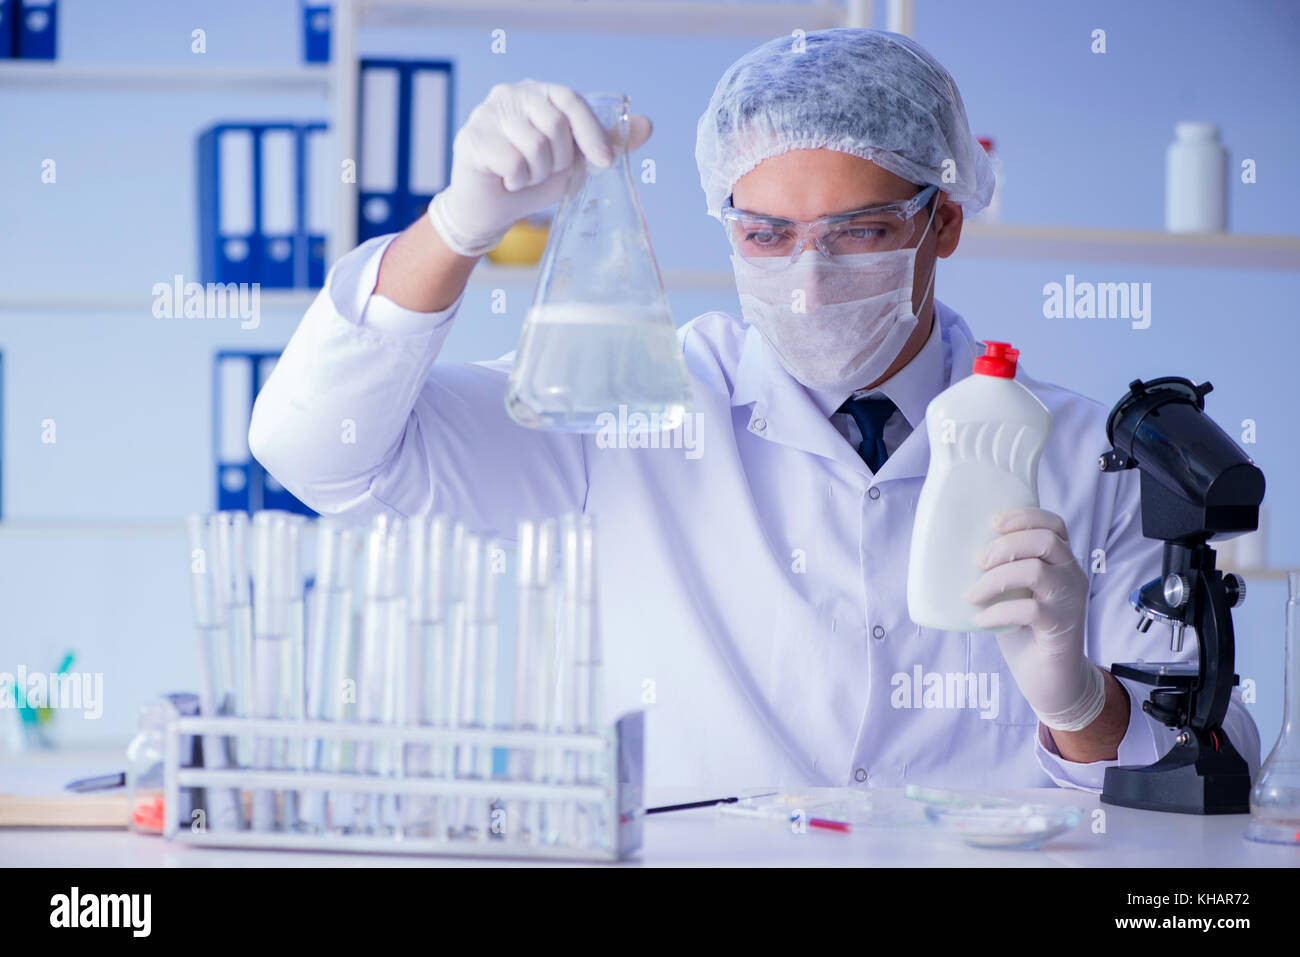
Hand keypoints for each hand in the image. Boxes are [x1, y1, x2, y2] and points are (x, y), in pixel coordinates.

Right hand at [427, 79, 652, 255]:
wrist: (493, 209)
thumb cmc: (534, 179)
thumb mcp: (577, 162)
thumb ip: (608, 143)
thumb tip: (647, 125)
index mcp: (540, 93)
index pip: (571, 101)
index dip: (592, 133)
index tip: (605, 163)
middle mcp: (511, 93)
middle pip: (554, 125)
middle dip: (559, 161)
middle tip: (546, 172)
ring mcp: (487, 112)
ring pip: (533, 146)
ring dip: (536, 174)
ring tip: (526, 177)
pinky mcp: (471, 137)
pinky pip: (511, 162)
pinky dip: (516, 181)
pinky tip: (507, 180)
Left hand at [963, 506, 1106, 731]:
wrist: (1051, 680)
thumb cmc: (1025, 631)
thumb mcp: (1012, 593)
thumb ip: (1000, 571)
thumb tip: (954, 554)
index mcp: (1060, 562)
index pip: (1053, 524)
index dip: (1024, 516)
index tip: (993, 523)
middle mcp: (1071, 575)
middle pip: (1046, 540)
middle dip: (1006, 545)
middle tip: (977, 562)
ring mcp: (1070, 601)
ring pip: (1037, 570)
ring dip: (995, 579)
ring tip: (972, 595)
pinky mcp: (1061, 628)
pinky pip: (1030, 610)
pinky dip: (998, 612)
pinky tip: (981, 620)